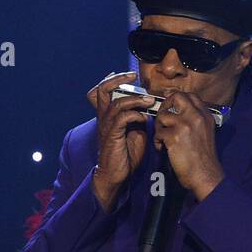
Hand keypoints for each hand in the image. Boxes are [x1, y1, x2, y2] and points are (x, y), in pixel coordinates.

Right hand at [87, 71, 153, 209]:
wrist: (116, 175)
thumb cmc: (125, 155)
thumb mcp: (134, 131)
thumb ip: (138, 117)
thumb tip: (149, 107)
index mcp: (107, 116)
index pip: (102, 91)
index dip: (113, 79)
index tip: (129, 76)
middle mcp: (104, 118)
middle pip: (102, 90)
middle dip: (118, 79)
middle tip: (133, 77)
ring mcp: (106, 127)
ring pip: (116, 103)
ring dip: (135, 99)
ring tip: (149, 100)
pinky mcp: (112, 136)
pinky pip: (121, 119)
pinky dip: (134, 115)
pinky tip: (144, 118)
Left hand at [154, 91, 223, 200]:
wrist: (205, 175)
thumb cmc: (204, 159)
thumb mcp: (206, 132)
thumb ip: (195, 120)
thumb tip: (179, 113)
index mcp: (205, 115)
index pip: (190, 96)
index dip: (176, 98)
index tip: (170, 106)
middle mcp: (196, 116)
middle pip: (176, 97)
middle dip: (165, 105)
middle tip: (162, 118)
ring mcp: (185, 125)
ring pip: (162, 116)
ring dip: (159, 127)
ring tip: (162, 139)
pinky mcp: (174, 136)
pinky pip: (158, 133)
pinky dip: (157, 142)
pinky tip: (163, 149)